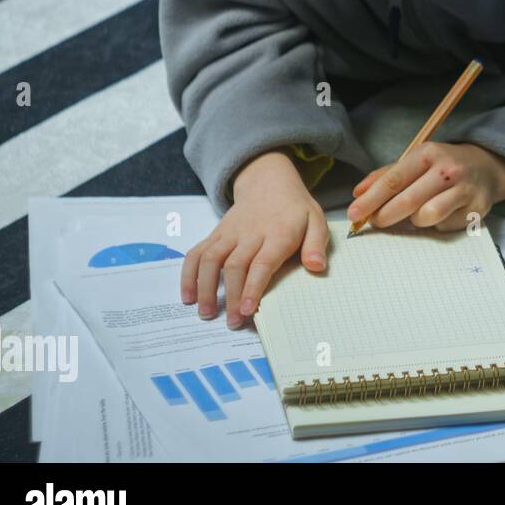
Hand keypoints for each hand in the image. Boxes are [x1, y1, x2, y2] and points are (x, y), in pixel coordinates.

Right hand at [180, 149, 328, 328]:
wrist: (268, 182)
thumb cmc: (295, 209)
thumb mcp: (316, 221)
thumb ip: (316, 245)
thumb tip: (316, 267)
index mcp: (278, 233)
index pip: (263, 262)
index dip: (253, 287)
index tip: (247, 309)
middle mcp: (250, 234)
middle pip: (235, 266)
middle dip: (231, 296)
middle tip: (232, 322)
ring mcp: (229, 233)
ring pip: (211, 259)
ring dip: (205, 287)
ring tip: (206, 313)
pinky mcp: (216, 234)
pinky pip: (197, 253)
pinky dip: (189, 274)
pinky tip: (188, 296)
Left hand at [348, 141, 504, 231]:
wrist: (487, 167)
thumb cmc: (443, 166)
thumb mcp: (417, 161)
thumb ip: (386, 175)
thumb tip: (358, 193)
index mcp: (428, 154)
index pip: (394, 179)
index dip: (371, 199)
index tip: (354, 213)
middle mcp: (448, 169)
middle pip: (408, 201)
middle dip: (385, 216)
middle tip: (377, 222)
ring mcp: (464, 189)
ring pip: (427, 216)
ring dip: (416, 220)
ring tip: (419, 213)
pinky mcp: (477, 209)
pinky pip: (444, 226)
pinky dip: (437, 224)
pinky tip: (442, 213)